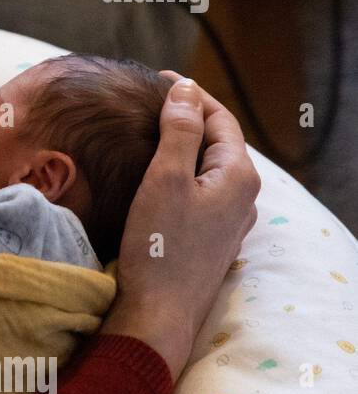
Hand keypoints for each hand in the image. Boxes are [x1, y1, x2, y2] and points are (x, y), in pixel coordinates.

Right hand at [103, 75, 260, 378]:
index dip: (190, 94)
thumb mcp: (165, 179)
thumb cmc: (159, 246)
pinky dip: (182, 172)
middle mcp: (243, 197)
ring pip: (210, 168)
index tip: (158, 80)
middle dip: (187, 118)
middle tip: (150, 103)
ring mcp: (230, 220)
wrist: (159, 313)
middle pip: (218, 141)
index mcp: (239, 176)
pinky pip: (203, 191)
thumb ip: (178, 131)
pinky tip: (159, 177)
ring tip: (151, 134)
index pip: (220, 118)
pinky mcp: (212, 239)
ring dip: (184, 146)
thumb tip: (186, 89)